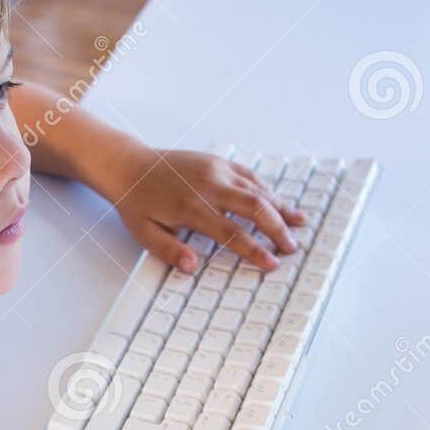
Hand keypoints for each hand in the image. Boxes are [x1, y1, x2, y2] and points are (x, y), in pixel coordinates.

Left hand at [105, 139, 306, 274]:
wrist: (130, 166)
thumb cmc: (138, 203)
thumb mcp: (145, 234)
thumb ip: (170, 251)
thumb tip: (193, 267)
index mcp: (192, 208)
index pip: (233, 233)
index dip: (256, 251)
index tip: (272, 264)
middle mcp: (209, 186)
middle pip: (256, 207)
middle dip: (278, 229)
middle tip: (291, 248)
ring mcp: (216, 170)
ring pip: (258, 189)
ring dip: (280, 208)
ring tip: (299, 224)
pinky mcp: (219, 162)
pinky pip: (250, 176)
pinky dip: (267, 190)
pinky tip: (279, 202)